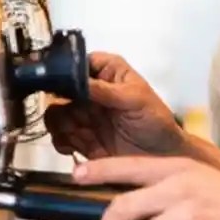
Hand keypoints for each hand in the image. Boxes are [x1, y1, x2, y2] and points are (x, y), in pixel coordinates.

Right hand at [44, 52, 185, 158]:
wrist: (164, 157)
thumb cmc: (157, 121)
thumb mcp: (135, 100)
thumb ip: (105, 90)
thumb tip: (77, 82)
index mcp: (106, 71)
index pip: (76, 62)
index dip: (64, 72)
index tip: (62, 86)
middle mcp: (90, 90)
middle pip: (58, 89)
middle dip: (58, 102)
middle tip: (71, 115)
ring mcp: (84, 115)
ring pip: (55, 114)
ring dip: (60, 125)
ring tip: (76, 133)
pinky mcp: (81, 138)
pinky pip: (59, 138)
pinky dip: (61, 142)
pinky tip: (73, 147)